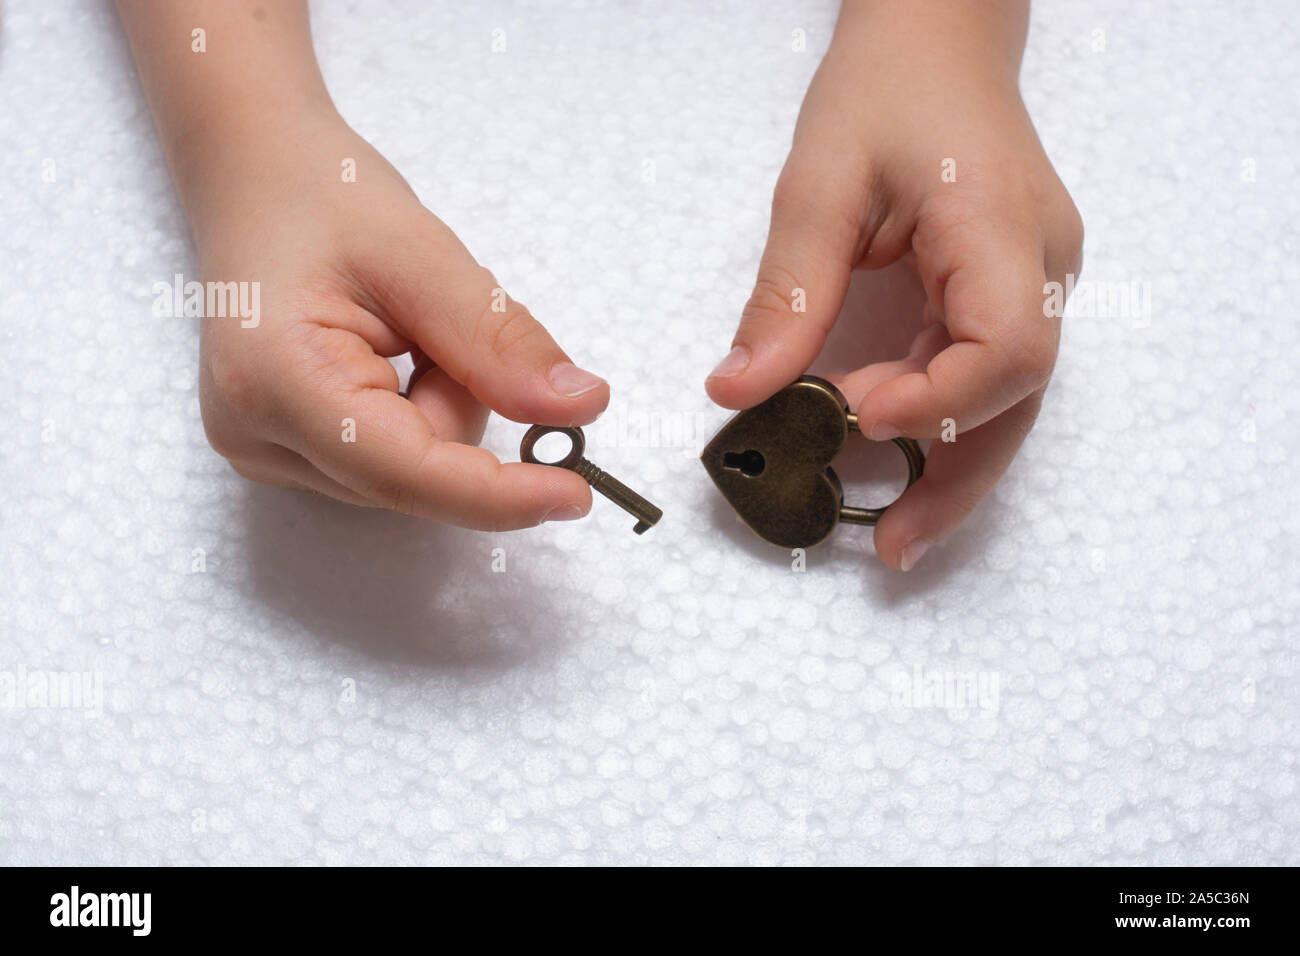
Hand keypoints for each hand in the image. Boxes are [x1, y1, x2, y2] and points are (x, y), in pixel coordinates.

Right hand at [196, 113, 606, 528]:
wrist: (257, 177)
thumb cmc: (324, 196)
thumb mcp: (424, 255)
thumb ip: (498, 343)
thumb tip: (579, 409)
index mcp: (274, 381)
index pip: (404, 472)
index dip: (497, 494)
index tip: (577, 494)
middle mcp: (254, 436)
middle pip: (416, 473)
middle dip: (460, 402)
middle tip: (435, 318)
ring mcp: (262, 450)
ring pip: (414, 471)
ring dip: (441, 403)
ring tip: (400, 325)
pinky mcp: (286, 451)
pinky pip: (395, 459)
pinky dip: (420, 408)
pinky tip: (388, 350)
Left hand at [707, 3, 1082, 569]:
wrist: (937, 39)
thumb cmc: (885, 87)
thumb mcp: (819, 181)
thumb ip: (787, 292)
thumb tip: (738, 390)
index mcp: (1003, 224)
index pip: (1007, 344)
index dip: (941, 400)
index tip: (854, 419)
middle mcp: (1041, 264)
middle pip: (1019, 397)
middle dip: (955, 478)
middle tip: (890, 543)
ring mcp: (1035, 280)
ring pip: (1010, 402)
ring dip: (955, 471)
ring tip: (897, 533)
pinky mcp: (1010, 291)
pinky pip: (988, 377)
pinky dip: (944, 427)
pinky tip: (899, 466)